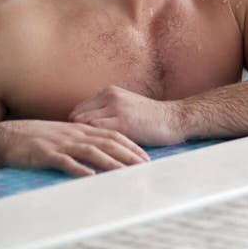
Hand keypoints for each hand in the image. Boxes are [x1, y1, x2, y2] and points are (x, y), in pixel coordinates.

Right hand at [0, 119, 149, 176]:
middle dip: (127, 154)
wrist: (8, 136)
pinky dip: (78, 168)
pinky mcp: (46, 154)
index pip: (111, 134)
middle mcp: (74, 134)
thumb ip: (82, 139)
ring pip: (90, 151)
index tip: (144, 156)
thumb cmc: (37, 137)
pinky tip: (89, 176)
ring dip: (109, 161)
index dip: (129, 145)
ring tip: (125, 172)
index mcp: (80, 129)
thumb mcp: (64, 134)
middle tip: (144, 166)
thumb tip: (102, 148)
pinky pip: (64, 161)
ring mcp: (61, 143)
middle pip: (106, 142)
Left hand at [69, 86, 184, 146]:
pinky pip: (96, 132)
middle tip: (73, 150)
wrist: (174, 118)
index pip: (79, 109)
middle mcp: (110, 97)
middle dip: (73, 133)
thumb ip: (107, 112)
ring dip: (80, 139)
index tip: (74, 141)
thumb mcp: (125, 107)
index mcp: (109, 92)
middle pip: (76, 116)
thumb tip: (87, 128)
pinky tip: (89, 156)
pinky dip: (90, 144)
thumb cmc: (150, 118)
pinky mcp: (122, 122)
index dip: (74, 127)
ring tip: (77, 155)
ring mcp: (115, 108)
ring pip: (83, 123)